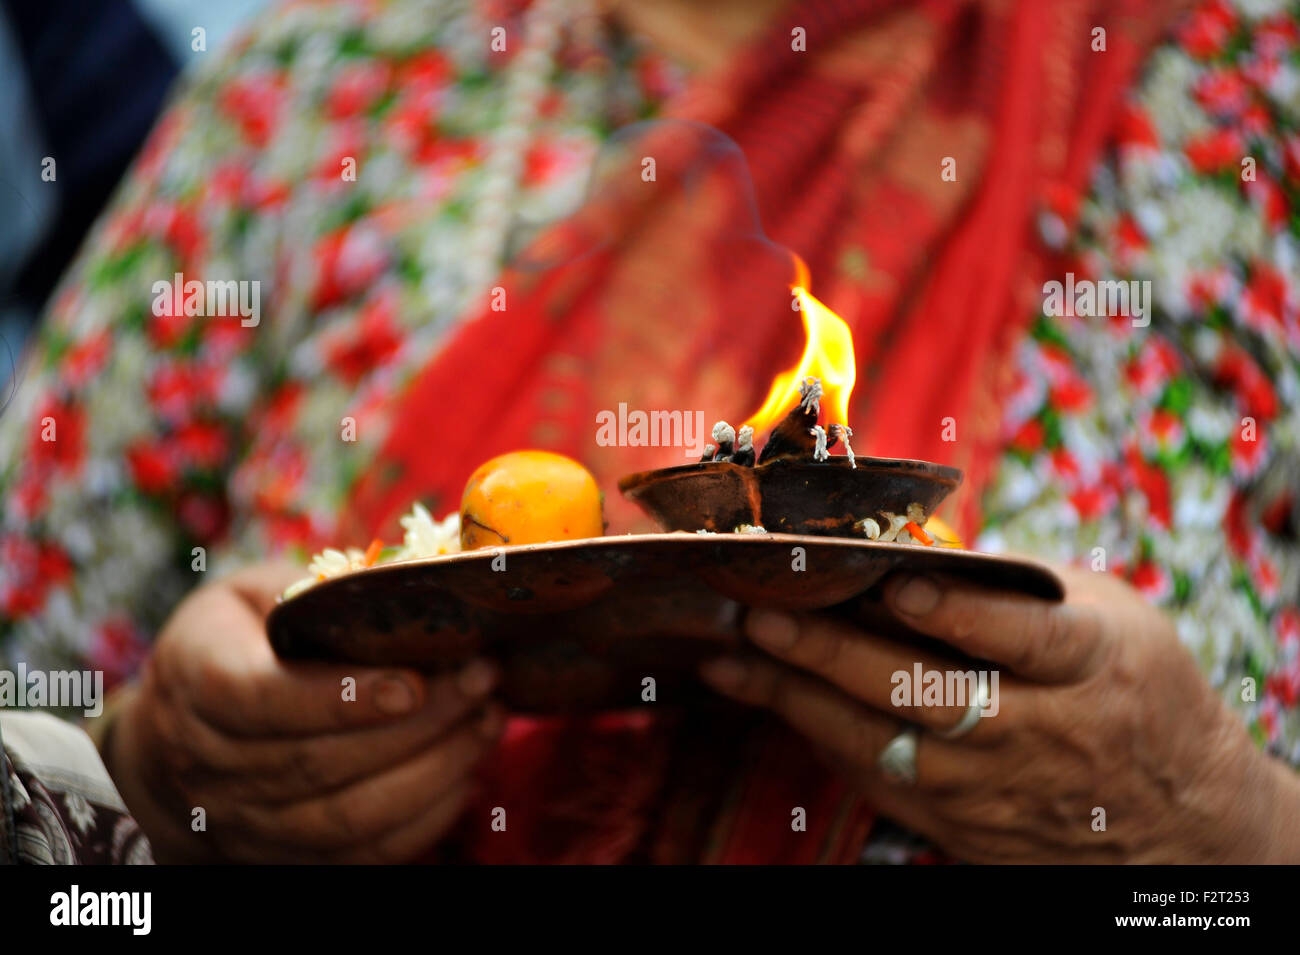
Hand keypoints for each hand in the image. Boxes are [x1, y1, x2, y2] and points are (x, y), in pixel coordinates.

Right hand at [105, 562, 502, 862]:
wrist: (175, 738)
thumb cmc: (232, 643)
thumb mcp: (252, 596)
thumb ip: (316, 594)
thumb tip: (415, 583)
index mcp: (197, 680)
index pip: (261, 699)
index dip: (340, 697)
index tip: (411, 681)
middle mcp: (210, 764)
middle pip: (320, 761)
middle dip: (418, 723)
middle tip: (482, 679)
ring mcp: (247, 821)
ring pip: (350, 816)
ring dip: (435, 768)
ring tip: (488, 718)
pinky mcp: (288, 856)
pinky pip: (367, 853)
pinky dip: (427, 814)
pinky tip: (468, 768)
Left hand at [700, 564, 1299, 862]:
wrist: (1176, 818)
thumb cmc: (1131, 687)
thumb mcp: (1104, 617)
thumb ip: (1015, 588)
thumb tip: (907, 548)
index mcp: (1092, 663)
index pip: (1023, 639)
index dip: (960, 615)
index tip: (896, 587)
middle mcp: (1040, 731)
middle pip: (929, 695)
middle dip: (836, 653)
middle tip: (763, 613)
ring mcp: (995, 787)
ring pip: (883, 744)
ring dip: (800, 697)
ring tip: (735, 655)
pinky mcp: (961, 823)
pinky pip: (876, 779)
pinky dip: (818, 734)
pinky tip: (770, 694)